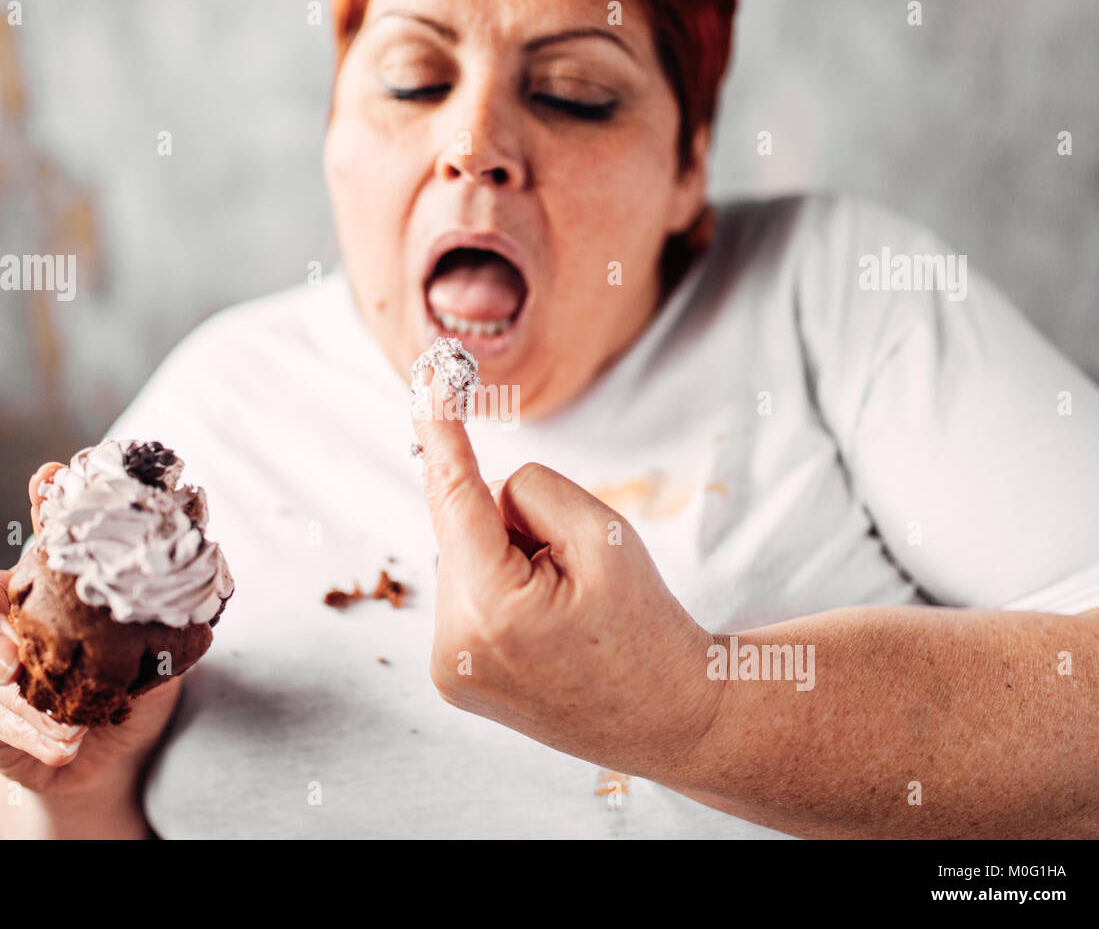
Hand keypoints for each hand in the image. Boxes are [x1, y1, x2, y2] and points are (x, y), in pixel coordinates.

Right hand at [0, 462, 180, 799]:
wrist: (110, 757)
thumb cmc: (130, 694)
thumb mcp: (154, 655)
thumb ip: (156, 626)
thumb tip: (184, 594)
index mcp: (54, 590)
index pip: (40, 537)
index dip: (41, 503)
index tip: (49, 475)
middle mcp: (12, 617)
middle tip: (10, 659)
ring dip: (30, 705)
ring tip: (72, 727)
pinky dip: (35, 734)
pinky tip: (66, 744)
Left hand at [411, 373, 723, 779]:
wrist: (672, 720)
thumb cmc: (648, 626)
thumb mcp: (605, 535)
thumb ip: (531, 490)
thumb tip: (479, 495)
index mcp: (491, 609)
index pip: (454, 495)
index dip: (441, 431)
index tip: (427, 378)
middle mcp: (453, 644)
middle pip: (467, 526)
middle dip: (517, 528)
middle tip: (578, 582)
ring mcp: (447, 668)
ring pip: (465, 559)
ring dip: (510, 564)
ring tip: (567, 614)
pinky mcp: (450, 678)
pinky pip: (465, 596)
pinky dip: (499, 592)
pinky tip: (544, 630)